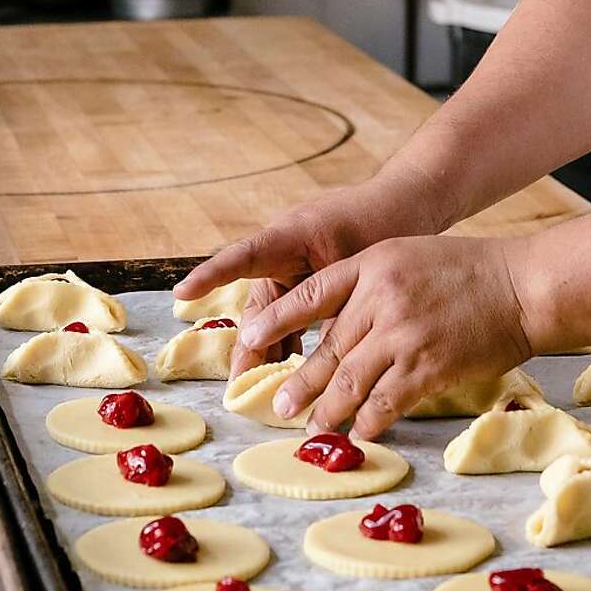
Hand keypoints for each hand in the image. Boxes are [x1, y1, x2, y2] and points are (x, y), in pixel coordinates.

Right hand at [172, 171, 453, 377]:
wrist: (406, 201)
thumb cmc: (382, 222)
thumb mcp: (359, 263)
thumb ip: (334, 303)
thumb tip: (323, 358)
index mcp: (290, 235)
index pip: (243, 255)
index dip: (212, 275)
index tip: (183, 292)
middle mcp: (283, 251)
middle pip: (257, 305)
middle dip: (248, 347)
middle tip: (239, 385)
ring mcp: (293, 266)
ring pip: (274, 315)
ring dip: (270, 349)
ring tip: (264, 389)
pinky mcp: (308, 279)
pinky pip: (291, 313)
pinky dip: (292, 338)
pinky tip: (295, 371)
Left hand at [235, 234, 534, 440]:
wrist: (522, 286)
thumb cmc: (469, 272)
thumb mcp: (408, 257)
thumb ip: (371, 287)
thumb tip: (339, 328)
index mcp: (372, 265)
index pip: (312, 293)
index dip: (277, 316)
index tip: (249, 335)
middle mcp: (381, 298)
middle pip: (328, 346)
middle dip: (301, 381)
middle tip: (278, 405)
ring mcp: (403, 334)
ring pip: (351, 380)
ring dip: (328, 410)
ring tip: (311, 429)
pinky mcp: (427, 367)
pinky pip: (386, 402)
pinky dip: (369, 422)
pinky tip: (359, 435)